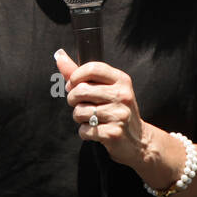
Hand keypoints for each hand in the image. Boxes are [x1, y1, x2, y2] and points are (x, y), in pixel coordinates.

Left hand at [55, 49, 150, 168]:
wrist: (137, 140)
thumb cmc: (116, 110)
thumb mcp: (105, 88)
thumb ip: (80, 73)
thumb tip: (59, 56)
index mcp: (121, 80)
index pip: (92, 68)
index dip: (76, 76)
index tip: (72, 84)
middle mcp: (122, 95)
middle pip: (81, 90)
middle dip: (72, 99)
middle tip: (78, 104)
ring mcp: (119, 114)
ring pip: (80, 112)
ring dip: (78, 117)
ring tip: (90, 119)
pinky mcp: (113, 133)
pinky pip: (84, 130)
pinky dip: (84, 132)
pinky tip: (95, 131)